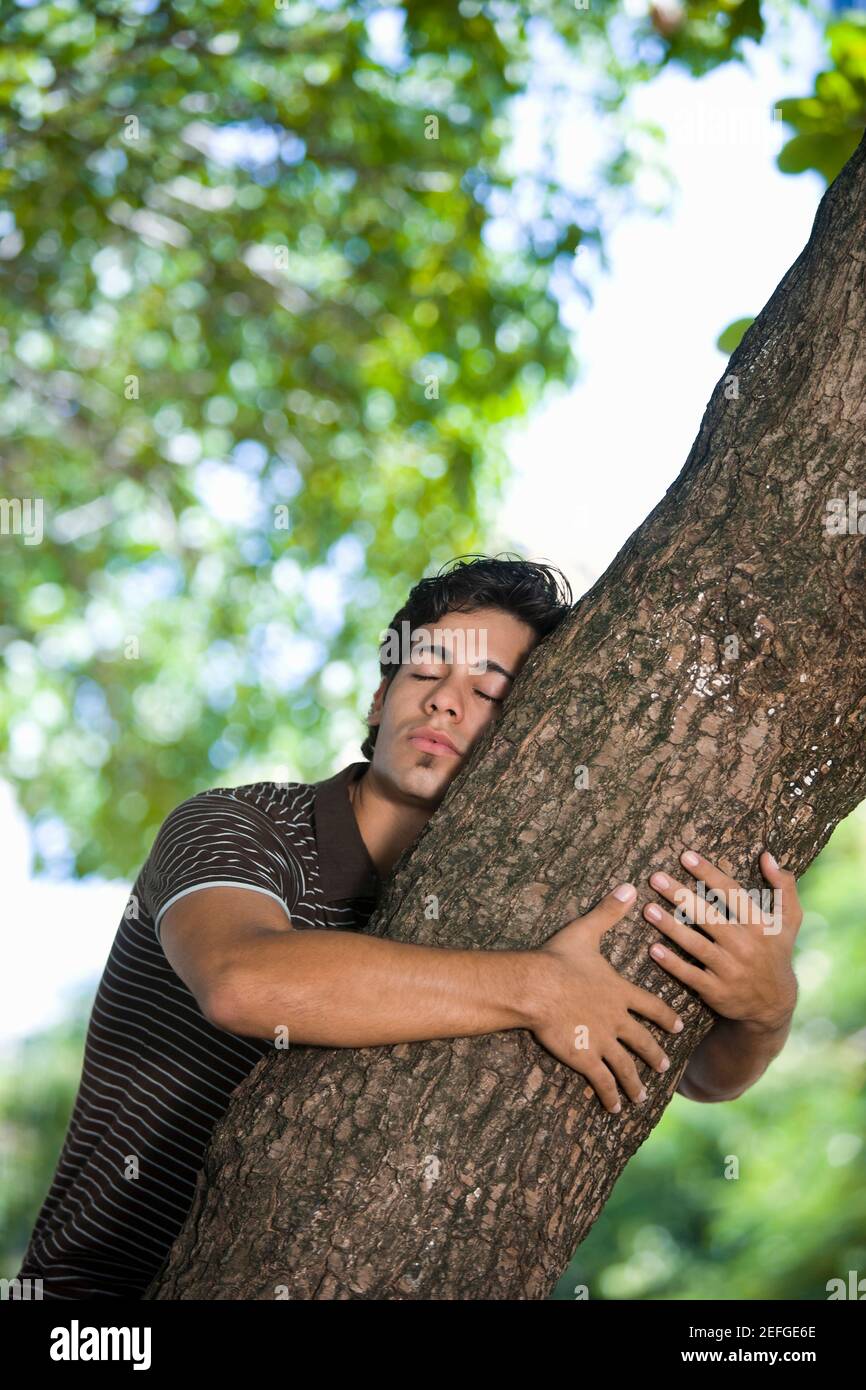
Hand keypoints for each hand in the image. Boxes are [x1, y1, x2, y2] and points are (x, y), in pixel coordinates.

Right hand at [532, 884, 684, 1114]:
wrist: (535, 986)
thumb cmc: (557, 958)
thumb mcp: (586, 931)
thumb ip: (609, 912)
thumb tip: (629, 887)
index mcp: (620, 991)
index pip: (651, 1007)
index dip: (666, 1017)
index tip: (678, 1026)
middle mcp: (617, 1019)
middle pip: (643, 1041)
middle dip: (654, 1054)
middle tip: (664, 1066)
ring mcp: (602, 1041)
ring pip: (626, 1067)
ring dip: (636, 1082)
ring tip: (642, 1096)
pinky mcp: (585, 1057)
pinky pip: (603, 1081)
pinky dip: (610, 1095)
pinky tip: (614, 1108)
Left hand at [642, 849, 800, 1033]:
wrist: (774, 1004)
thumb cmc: (776, 953)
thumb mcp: (789, 921)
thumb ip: (784, 887)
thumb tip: (767, 856)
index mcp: (760, 926)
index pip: (731, 894)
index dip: (709, 874)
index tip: (686, 856)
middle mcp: (744, 946)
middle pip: (708, 916)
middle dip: (680, 896)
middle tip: (656, 878)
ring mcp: (729, 970)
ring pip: (695, 945)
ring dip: (670, 927)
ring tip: (648, 909)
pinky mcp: (716, 991)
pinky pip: (690, 974)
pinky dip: (672, 963)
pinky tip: (653, 949)